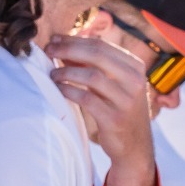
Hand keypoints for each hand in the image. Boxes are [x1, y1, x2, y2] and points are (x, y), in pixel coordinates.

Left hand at [45, 32, 155, 185]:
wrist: (134, 145)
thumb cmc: (119, 109)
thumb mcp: (113, 83)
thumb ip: (92, 64)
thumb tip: (62, 45)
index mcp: (135, 67)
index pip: (102, 46)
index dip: (74, 40)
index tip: (54, 40)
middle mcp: (135, 81)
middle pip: (97, 56)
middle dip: (68, 50)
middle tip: (48, 50)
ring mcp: (127, 100)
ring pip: (92, 76)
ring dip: (67, 72)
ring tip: (52, 74)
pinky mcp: (115, 118)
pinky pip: (87, 99)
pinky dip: (69, 91)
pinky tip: (59, 89)